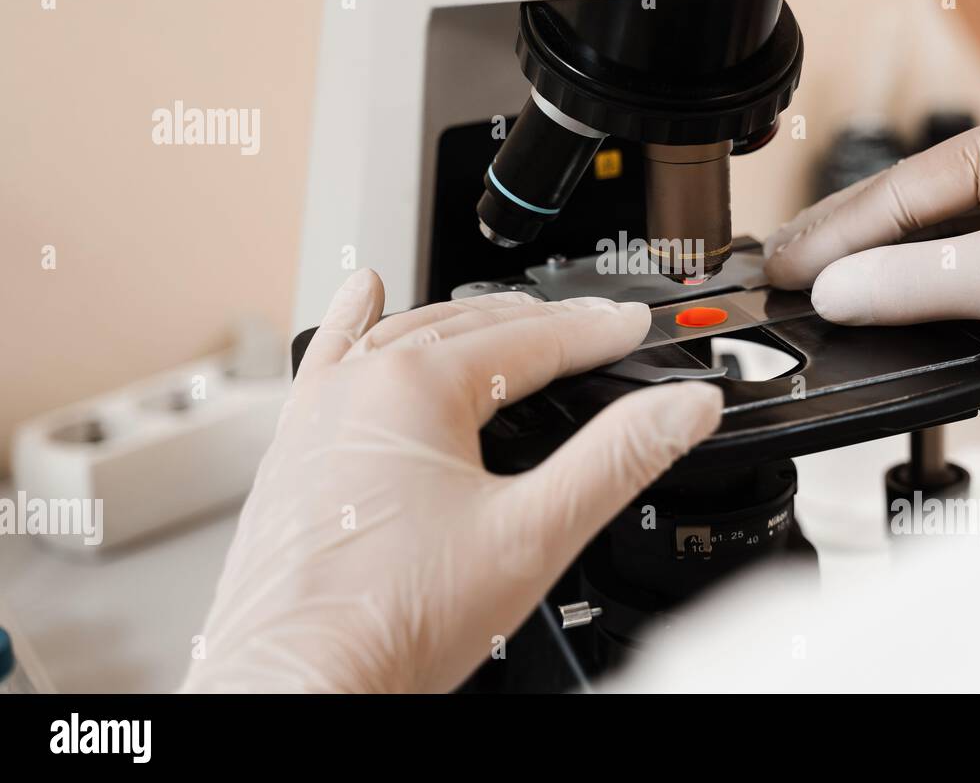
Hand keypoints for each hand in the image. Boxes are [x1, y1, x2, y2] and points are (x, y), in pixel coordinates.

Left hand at [181, 270, 721, 692]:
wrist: (299, 684)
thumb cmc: (389, 622)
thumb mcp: (532, 535)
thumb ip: (616, 460)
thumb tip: (681, 409)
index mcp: (415, 388)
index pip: (532, 340)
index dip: (596, 332)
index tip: (634, 328)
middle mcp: (358, 385)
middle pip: (471, 326)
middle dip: (544, 325)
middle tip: (596, 329)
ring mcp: (318, 412)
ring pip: (406, 336)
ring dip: (470, 324)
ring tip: (518, 319)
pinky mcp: (296, 446)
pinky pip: (333, 358)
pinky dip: (361, 324)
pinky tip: (365, 297)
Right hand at [764, 109, 979, 380]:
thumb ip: (914, 281)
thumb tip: (833, 290)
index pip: (896, 190)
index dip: (832, 234)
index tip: (781, 268)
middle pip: (900, 209)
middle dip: (837, 242)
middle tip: (774, 271)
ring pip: (920, 240)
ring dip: (867, 266)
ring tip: (811, 286)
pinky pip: (946, 268)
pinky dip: (903, 287)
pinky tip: (874, 301)